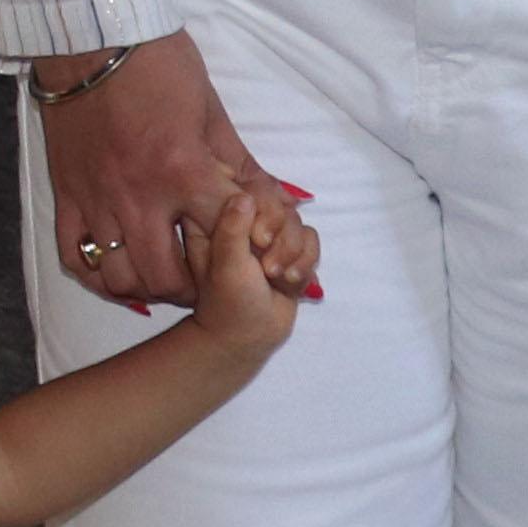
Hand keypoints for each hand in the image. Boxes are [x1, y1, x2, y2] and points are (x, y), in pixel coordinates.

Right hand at [34, 27, 289, 311]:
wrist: (90, 36)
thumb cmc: (157, 64)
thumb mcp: (210, 109)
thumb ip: (235, 161)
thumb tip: (268, 198)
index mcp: (181, 169)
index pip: (225, 234)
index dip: (244, 251)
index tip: (248, 253)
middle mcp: (137, 195)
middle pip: (167, 276)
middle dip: (192, 288)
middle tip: (202, 279)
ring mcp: (96, 200)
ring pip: (119, 276)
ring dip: (146, 287)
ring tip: (161, 276)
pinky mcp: (65, 195)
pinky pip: (74, 257)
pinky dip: (96, 274)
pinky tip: (116, 268)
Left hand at [172, 184, 318, 352]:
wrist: (249, 337)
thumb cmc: (228, 302)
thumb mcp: (225, 264)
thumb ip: (232, 229)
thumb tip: (244, 196)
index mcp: (216, 219)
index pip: (245, 189)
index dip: (261, 208)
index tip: (258, 238)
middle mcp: (243, 221)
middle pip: (278, 203)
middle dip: (281, 238)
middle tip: (267, 267)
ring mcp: (268, 235)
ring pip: (297, 221)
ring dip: (293, 253)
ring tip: (278, 277)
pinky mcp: (289, 250)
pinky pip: (310, 239)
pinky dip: (306, 261)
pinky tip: (293, 282)